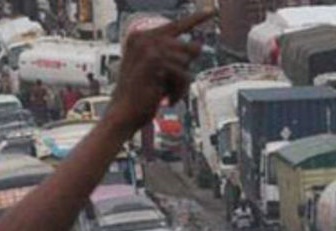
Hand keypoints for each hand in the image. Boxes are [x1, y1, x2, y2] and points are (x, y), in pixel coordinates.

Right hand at [104, 11, 211, 133]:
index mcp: (141, 37)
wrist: (123, 114)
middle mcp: (143, 38)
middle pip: (186, 48)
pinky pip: (183, 74)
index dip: (196, 18)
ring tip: (166, 96)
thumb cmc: (140, 96)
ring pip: (186, 63)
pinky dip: (179, 92)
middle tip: (168, 90)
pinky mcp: (155, 60)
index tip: (212, 10)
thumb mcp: (158, 72)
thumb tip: (198, 45)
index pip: (175, 26)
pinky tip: (166, 100)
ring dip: (181, 85)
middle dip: (183, 72)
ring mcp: (148, 47)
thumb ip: (174, 57)